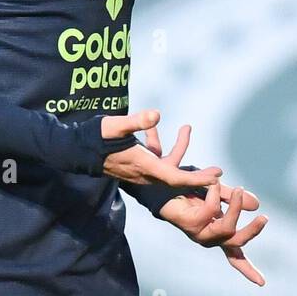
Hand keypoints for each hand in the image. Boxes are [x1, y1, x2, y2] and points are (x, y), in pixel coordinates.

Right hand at [99, 111, 220, 188]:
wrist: (77, 150)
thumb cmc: (96, 137)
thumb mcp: (117, 125)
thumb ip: (136, 121)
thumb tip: (156, 114)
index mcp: (144, 166)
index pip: (175, 177)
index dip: (196, 179)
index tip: (216, 177)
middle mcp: (144, 174)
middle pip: (176, 181)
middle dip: (198, 180)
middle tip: (219, 175)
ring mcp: (141, 173)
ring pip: (170, 177)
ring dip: (189, 173)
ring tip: (208, 168)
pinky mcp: (137, 168)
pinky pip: (161, 170)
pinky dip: (175, 164)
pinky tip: (181, 145)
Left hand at [159, 184, 268, 285]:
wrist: (160, 184)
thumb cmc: (187, 189)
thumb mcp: (217, 192)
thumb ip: (234, 200)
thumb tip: (257, 205)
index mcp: (216, 233)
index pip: (234, 255)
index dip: (248, 269)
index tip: (262, 283)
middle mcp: (208, 237)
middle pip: (236, 243)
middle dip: (252, 232)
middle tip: (264, 217)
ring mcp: (199, 233)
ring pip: (228, 229)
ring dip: (236, 207)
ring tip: (239, 189)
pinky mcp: (191, 225)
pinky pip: (212, 210)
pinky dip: (214, 194)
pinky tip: (211, 185)